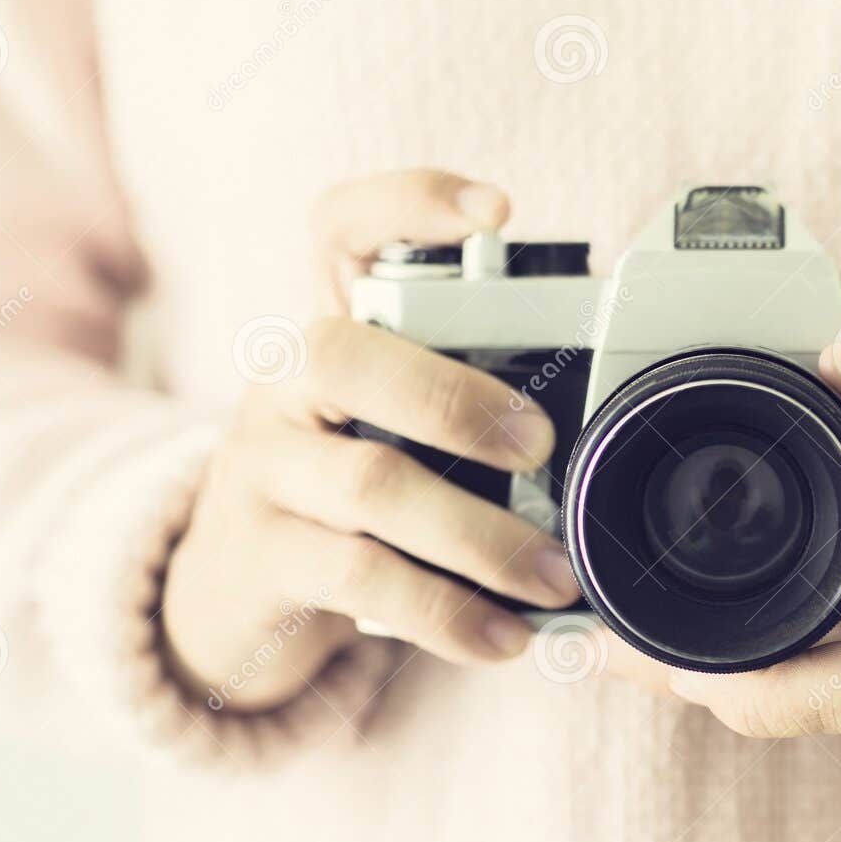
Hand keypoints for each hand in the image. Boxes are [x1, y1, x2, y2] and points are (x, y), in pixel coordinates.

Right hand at [162, 170, 580, 712]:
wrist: (235, 595)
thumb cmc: (348, 497)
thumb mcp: (390, 433)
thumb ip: (462, 408)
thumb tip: (605, 422)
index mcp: (331, 334)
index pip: (339, 231)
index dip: (408, 204)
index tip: (497, 212)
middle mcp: (284, 385)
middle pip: (344, 354)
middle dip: (456, 396)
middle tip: (542, 446)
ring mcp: (263, 470)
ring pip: (370, 484)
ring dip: (480, 536)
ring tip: (554, 578)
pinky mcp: (263, 557)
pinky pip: (360, 580)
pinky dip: (444, 612)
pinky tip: (501, 638)